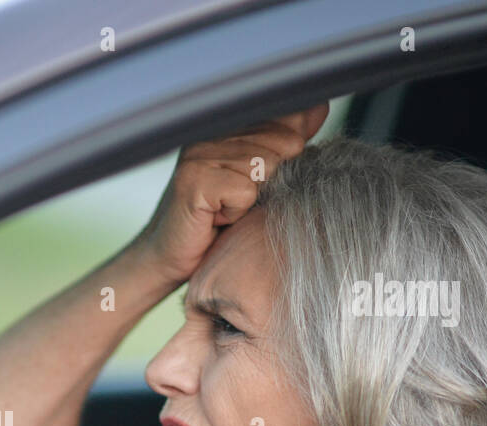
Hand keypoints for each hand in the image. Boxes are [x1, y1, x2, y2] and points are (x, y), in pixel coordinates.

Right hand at [135, 103, 329, 284]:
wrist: (168, 256)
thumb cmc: (214, 221)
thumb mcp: (257, 178)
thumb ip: (284, 142)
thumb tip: (319, 107)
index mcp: (228, 125)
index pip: (289, 123)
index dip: (287, 157)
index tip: (255, 183)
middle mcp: (212, 131)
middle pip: (284, 145)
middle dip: (272, 181)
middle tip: (238, 201)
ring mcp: (200, 152)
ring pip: (267, 168)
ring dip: (253, 199)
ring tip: (225, 209)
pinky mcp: (195, 178)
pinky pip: (245, 191)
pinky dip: (236, 213)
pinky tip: (215, 218)